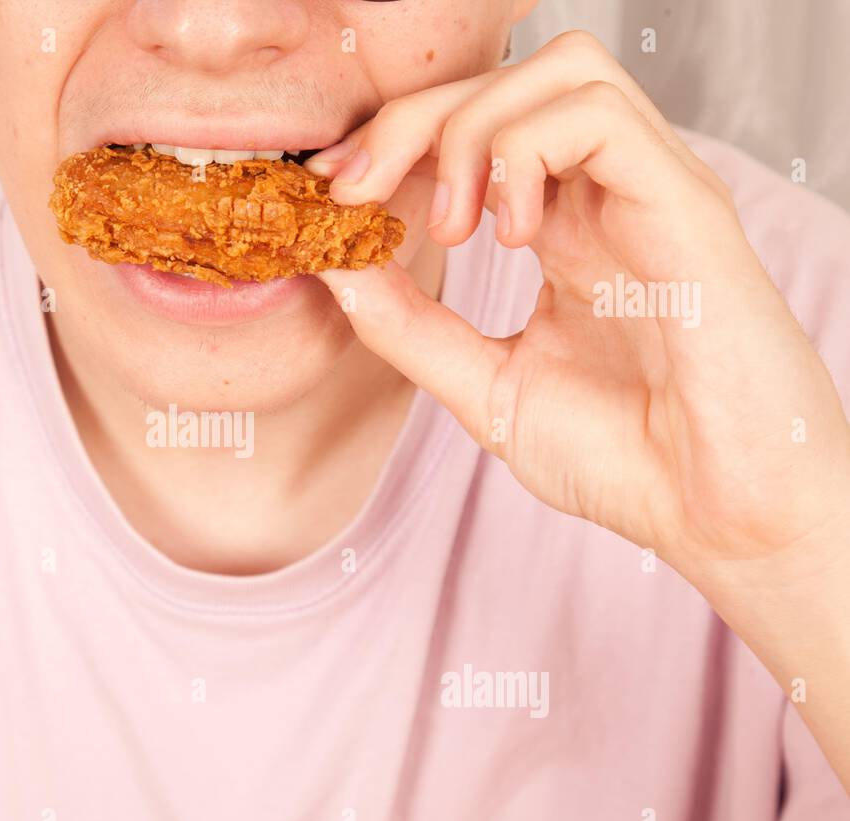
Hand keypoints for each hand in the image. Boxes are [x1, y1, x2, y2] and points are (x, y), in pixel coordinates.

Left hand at [307, 31, 849, 601]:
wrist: (719, 518)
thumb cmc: (625, 458)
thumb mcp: (485, 387)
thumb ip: (410, 328)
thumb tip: (335, 266)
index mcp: (564, 228)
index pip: (478, 129)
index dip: (395, 140)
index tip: (334, 193)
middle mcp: (608, 196)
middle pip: (508, 80)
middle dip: (411, 118)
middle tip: (359, 191)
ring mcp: (650, 193)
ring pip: (560, 71)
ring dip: (475, 129)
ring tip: (456, 227)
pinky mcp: (686, 206)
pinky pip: (599, 117)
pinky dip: (530, 151)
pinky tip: (511, 233)